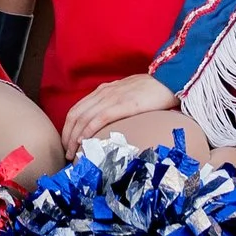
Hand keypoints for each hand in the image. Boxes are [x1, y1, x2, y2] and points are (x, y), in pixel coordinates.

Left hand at [62, 73, 178, 151]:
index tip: (68, 143)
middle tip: (67, 153)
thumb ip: (115, 105)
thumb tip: (107, 124)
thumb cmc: (150, 91)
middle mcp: (103, 93)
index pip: (77, 109)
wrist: (168, 81)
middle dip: (68, 135)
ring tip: (73, 153)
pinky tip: (84, 142)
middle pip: (76, 115)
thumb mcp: (126, 96)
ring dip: (75, 138)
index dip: (68, 127)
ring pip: (84, 118)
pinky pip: (98, 119)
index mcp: (103, 91)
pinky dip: (88, 131)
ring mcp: (111, 98)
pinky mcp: (121, 105)